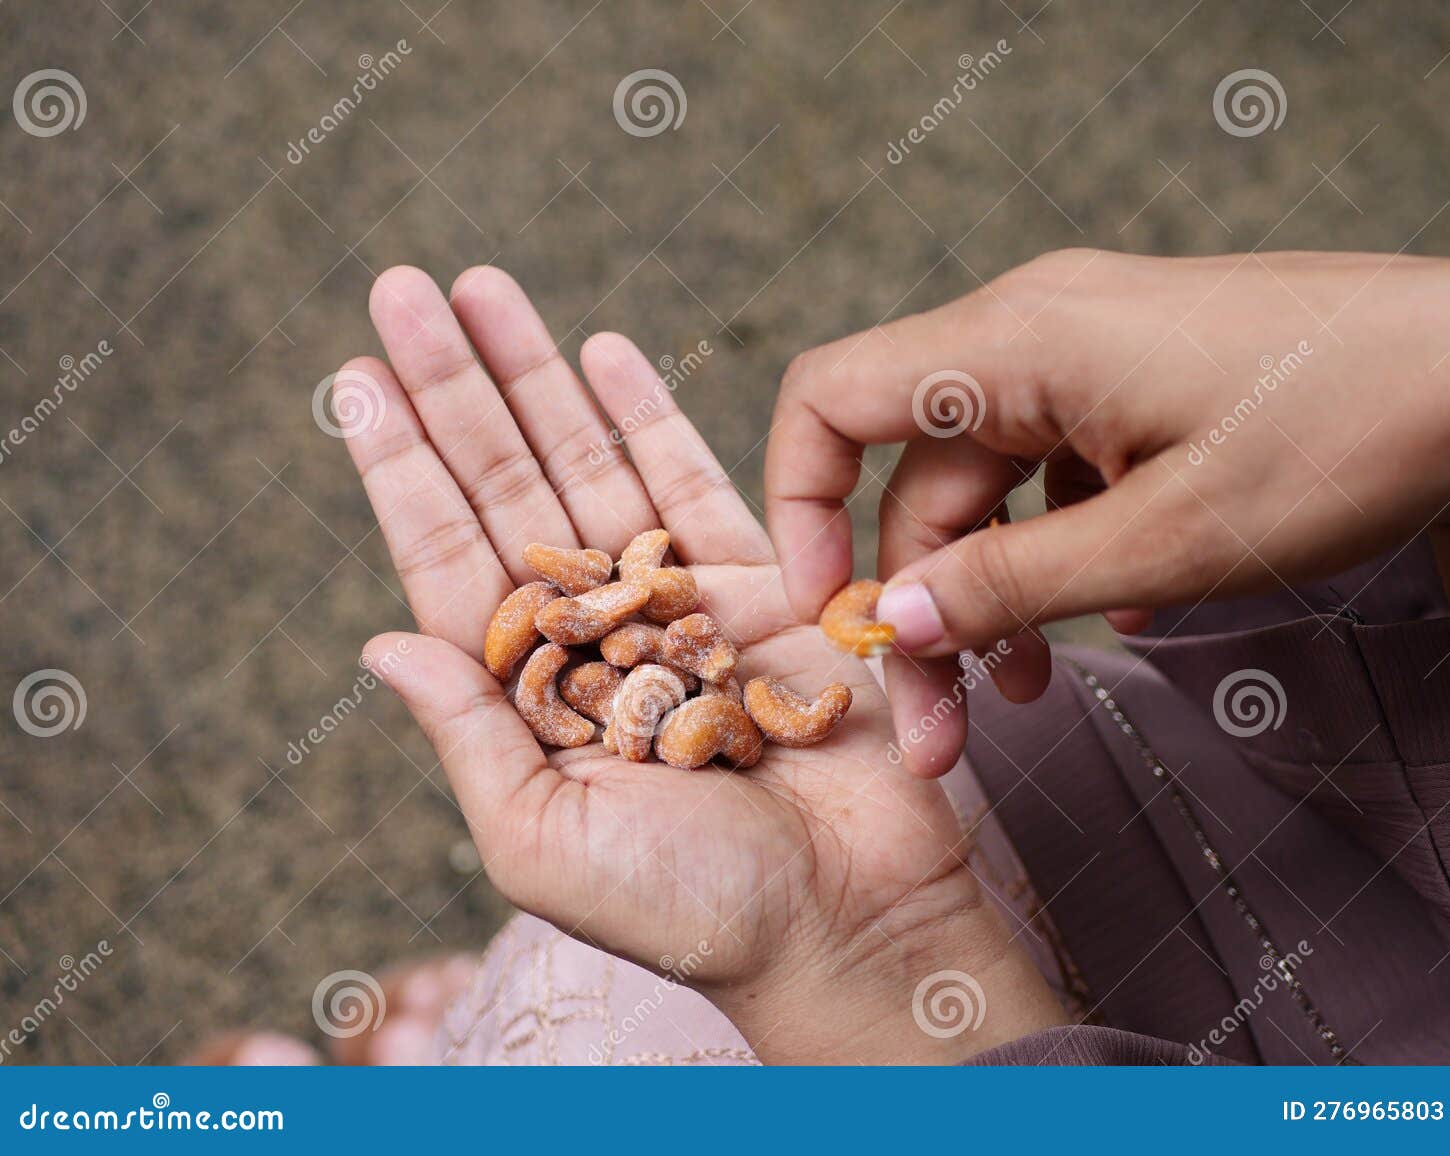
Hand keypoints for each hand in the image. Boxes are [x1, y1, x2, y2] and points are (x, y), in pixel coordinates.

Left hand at [337, 266, 1065, 1062]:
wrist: (849, 918)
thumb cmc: (692, 910)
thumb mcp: (542, 843)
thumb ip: (468, 737)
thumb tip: (376, 643)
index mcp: (528, 695)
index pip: (447, 555)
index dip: (399, 465)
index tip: (353, 376)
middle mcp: (593, 636)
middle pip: (509, 484)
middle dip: (456, 387)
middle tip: (402, 288)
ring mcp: (676, 604)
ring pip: (592, 464)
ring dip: (537, 375)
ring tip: (482, 289)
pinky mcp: (763, 588)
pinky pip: (694, 483)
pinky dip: (650, 415)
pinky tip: (602, 351)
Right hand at [768, 249, 1449, 775]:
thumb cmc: (1342, 437)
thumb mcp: (1166, 541)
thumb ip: (1009, 584)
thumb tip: (890, 623)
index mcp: (1019, 339)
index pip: (833, 396)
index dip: (799, 504)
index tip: (827, 613)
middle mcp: (1037, 328)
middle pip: (917, 474)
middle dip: (920, 605)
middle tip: (945, 733)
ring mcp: (1092, 351)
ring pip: (990, 485)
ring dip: (993, 592)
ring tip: (1031, 691)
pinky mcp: (1139, 382)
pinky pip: (1057, 473)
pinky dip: (1060, 553)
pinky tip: (1114, 621)